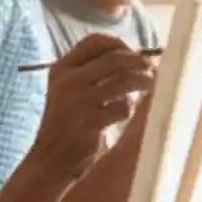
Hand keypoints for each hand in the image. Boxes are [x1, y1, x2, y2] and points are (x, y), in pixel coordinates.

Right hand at [31, 35, 156, 179]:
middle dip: (139, 62)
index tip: (133, 55)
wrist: (50, 160)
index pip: (95, 41)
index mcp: (61, 69)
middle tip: (151, 70)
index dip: (119, 45)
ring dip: (143, 82)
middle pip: (115, 58)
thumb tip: (134, 58)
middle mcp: (68, 81)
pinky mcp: (90, 122)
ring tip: (150, 87)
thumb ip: (92, 73)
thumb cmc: (67, 124)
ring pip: (124, 79)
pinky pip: (123, 107)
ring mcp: (78, 101)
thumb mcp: (68, 91)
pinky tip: (126, 114)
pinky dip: (130, 109)